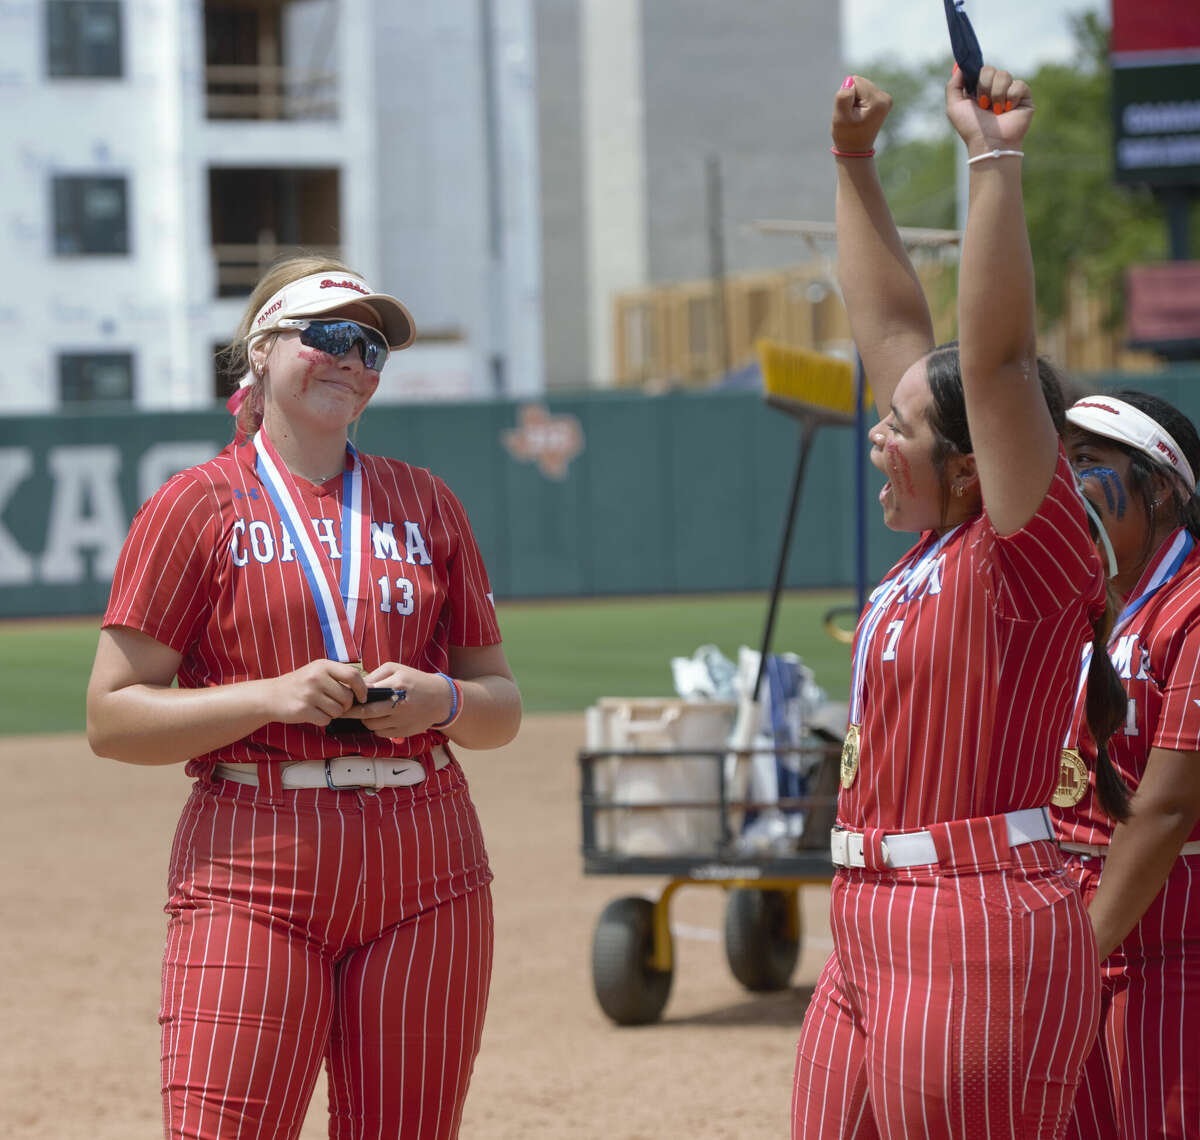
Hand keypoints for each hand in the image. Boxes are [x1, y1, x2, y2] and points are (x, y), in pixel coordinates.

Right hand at [265, 659, 366, 725]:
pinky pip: (326, 720)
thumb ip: (339, 676)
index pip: (353, 675)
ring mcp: (309, 694)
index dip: (362, 689)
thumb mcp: (317, 671)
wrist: (271, 696)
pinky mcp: (302, 709)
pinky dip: (323, 720)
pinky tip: (313, 713)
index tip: (362, 697)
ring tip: (321, 707)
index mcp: (323, 665)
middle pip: (347, 697)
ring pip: (338, 711)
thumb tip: (368, 688)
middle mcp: (316, 677)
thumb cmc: (300, 684)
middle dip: (345, 705)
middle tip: (333, 704)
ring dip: (333, 713)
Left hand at [338, 663, 455, 738]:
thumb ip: (376, 675)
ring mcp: (401, 720)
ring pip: (371, 725)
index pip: (367, 694)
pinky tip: (380, 719)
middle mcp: (399, 704)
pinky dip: (376, 727)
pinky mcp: (404, 731)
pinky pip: (381, 733)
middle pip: (366, 713)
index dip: (353, 697)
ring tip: (367, 712)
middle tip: (341, 711)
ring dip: (365, 719)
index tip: (345, 698)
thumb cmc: (417, 681)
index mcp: (397, 685)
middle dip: (350, 713)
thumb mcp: (397, 669)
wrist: (441, 699)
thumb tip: (359, 685)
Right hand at [831, 76, 891, 153]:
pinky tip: (859, 114)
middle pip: (860, 82)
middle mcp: (885, 97)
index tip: (850, 112)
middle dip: (851, 97)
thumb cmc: (847, 136)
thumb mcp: (841, 118)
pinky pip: (864, 91)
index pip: (855, 82)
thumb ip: (843, 97)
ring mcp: (885, 99)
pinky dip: (858, 101)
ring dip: (854, 99)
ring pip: (861, 86)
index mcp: (878, 101)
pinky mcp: (882, 100)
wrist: (856, 150)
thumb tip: (849, 81)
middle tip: (852, 115)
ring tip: (855, 115)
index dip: (847, 96)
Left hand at [945, 65, 1033, 153]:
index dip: (976, 72)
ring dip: (996, 95)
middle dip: (983, 87)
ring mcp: (1009, 91)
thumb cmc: (972, 128)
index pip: (979, 69)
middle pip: (989, 70)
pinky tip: (1009, 111)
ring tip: (996, 112)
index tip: (973, 79)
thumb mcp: (954, 107)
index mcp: (978, 90)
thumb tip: (959, 66)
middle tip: (983, 105)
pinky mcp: (1024, 96)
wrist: (990, 143)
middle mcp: (993, 89)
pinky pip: (1018, 84)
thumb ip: (953, 86)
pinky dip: (1011, 98)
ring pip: (1004, 75)